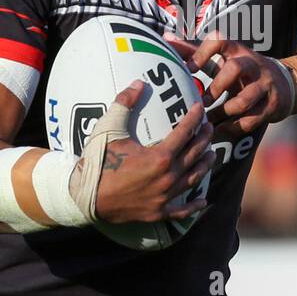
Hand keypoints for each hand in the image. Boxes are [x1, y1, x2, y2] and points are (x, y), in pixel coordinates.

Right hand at [91, 80, 215, 224]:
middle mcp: (167, 178)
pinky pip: (181, 210)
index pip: (184, 132)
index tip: (200, 108)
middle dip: (204, 139)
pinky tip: (203, 201)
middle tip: (209, 127)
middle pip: (194, 154)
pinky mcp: (158, 212)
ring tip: (211, 154)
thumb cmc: (98, 162)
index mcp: (160, 157)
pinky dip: (194, 206)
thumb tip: (139, 83)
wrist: (85, 198)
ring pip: (193, 179)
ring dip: (204, 165)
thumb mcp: (109, 129)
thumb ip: (124, 103)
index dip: (194, 118)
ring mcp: (164, 197)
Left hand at [164, 31, 295, 138]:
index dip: (202, 53)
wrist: (287, 83)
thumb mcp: (225, 58)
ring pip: (244, 99)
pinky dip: (233, 127)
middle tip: (203, 101)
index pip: (219, 42)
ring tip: (210, 119)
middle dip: (217, 86)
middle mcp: (253, 64)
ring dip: (224, 112)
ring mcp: (265, 85)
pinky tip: (220, 130)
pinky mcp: (272, 105)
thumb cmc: (244, 70)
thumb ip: (196, 51)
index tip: (188, 69)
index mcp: (238, 51)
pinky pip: (251, 120)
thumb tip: (167, 40)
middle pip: (236, 68)